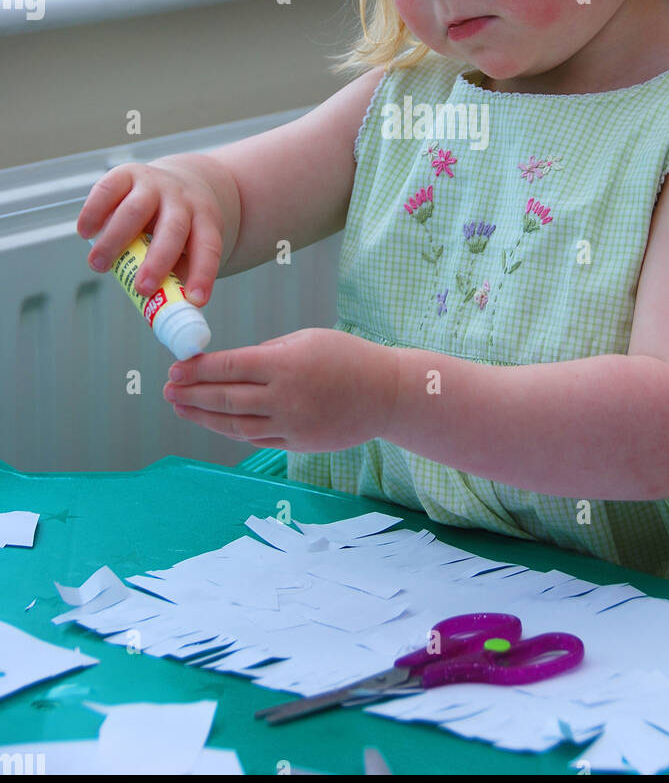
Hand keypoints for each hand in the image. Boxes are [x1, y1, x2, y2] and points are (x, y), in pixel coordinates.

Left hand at [162, 328, 395, 450]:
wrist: (387, 395)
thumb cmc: (348, 357)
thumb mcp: (307, 339)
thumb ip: (269, 352)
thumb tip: (234, 365)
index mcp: (286, 365)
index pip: (229, 367)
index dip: (197, 370)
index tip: (175, 369)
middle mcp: (284, 398)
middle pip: (225, 399)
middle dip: (191, 394)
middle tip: (167, 390)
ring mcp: (290, 426)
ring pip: (235, 425)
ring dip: (203, 417)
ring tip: (181, 408)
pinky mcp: (297, 444)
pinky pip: (256, 438)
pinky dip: (232, 430)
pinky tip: (215, 422)